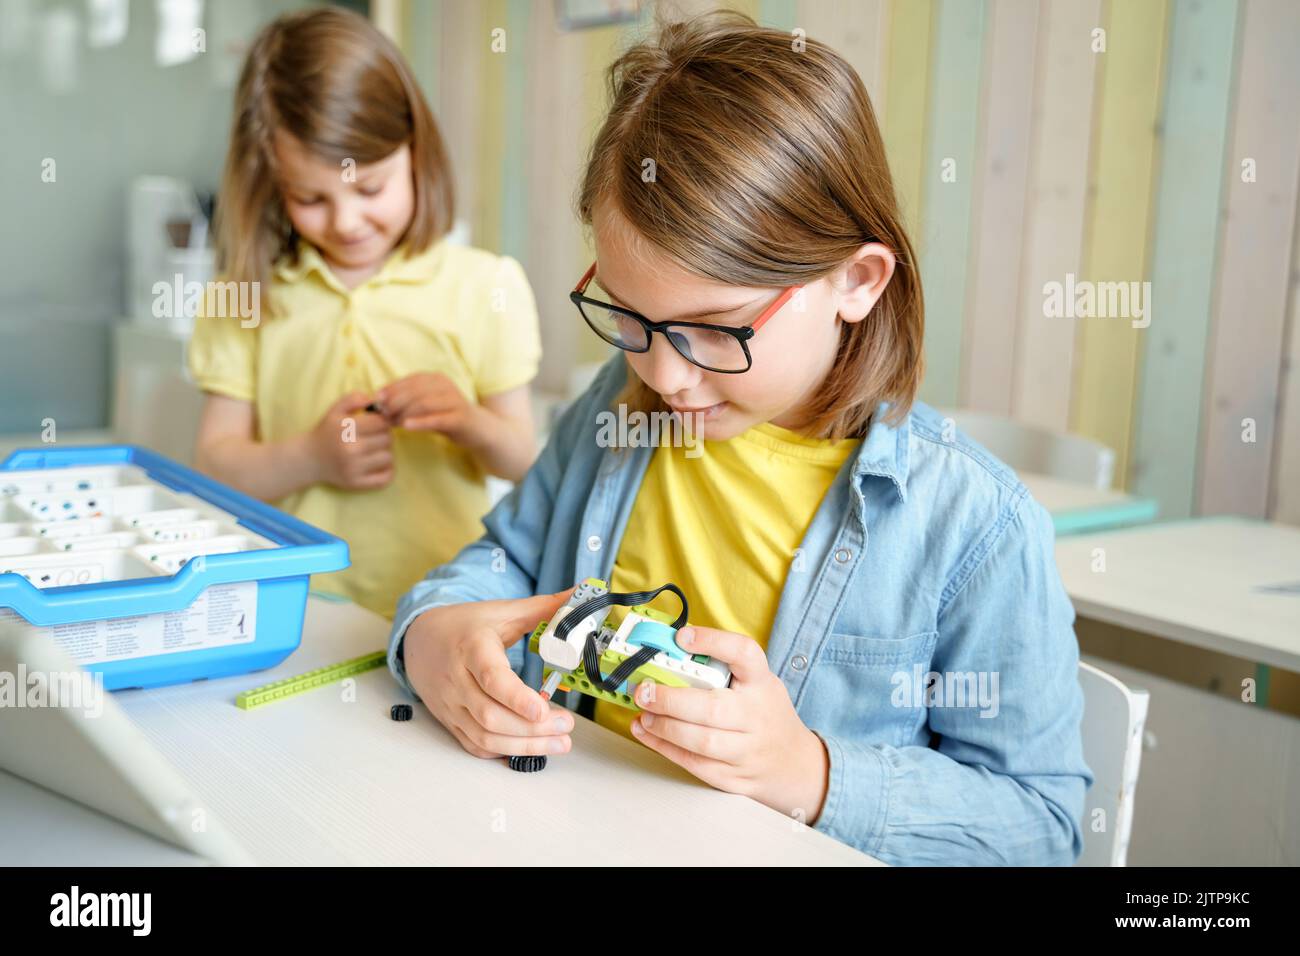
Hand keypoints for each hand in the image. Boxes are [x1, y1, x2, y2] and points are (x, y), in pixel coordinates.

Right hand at [307, 391, 393, 489]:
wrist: (309, 459)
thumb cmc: (327, 432)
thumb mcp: (335, 410)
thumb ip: (354, 399)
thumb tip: (376, 400)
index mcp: (346, 428)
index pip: (381, 422)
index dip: (382, 421)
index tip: (376, 424)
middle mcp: (350, 448)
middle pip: (387, 439)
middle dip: (384, 436)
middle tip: (374, 437)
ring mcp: (354, 468)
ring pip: (388, 457)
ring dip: (385, 452)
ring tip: (373, 449)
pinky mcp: (356, 483)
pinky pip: (386, 477)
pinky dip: (387, 471)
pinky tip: (376, 464)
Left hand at [378, 372, 480, 446]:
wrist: (479, 430)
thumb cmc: (446, 417)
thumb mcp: (426, 405)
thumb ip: (406, 401)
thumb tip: (378, 402)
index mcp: (436, 379)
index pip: (409, 380)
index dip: (391, 389)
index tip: (376, 400)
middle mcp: (446, 386)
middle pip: (415, 390)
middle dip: (395, 402)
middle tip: (382, 414)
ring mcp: (455, 401)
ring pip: (424, 403)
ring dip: (404, 413)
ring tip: (391, 422)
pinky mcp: (460, 418)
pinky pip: (437, 419)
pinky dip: (420, 422)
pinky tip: (406, 426)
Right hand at [403, 589, 576, 758]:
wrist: (420, 640)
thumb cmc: (466, 626)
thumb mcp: (502, 612)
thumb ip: (544, 608)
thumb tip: (583, 595)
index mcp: (472, 647)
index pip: (491, 678)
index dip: (516, 698)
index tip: (543, 710)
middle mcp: (457, 680)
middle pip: (491, 715)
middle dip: (531, 728)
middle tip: (566, 726)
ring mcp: (451, 705)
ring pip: (484, 736)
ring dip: (524, 746)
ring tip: (559, 742)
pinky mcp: (450, 721)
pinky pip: (475, 745)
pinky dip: (504, 751)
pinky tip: (531, 747)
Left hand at [629, 626, 830, 823]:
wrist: (794, 764)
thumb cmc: (765, 714)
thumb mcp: (757, 683)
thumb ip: (722, 669)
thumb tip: (669, 651)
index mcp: (762, 684)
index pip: (743, 654)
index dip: (712, 642)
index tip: (682, 637)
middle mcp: (758, 716)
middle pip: (713, 708)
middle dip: (671, 700)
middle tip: (644, 691)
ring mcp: (748, 751)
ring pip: (702, 742)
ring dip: (665, 728)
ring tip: (644, 715)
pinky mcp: (734, 777)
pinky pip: (695, 765)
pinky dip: (666, 749)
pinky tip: (649, 734)